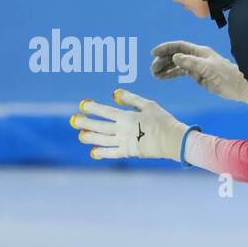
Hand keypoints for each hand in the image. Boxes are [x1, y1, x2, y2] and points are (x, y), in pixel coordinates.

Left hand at [71, 89, 188, 160]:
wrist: (173, 140)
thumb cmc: (163, 120)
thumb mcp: (149, 105)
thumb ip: (131, 99)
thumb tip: (114, 93)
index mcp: (127, 116)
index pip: (105, 111)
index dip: (92, 108)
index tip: (82, 105)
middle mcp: (122, 129)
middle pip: (100, 126)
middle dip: (85, 123)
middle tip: (73, 120)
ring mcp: (125, 142)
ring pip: (103, 140)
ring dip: (90, 137)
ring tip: (81, 136)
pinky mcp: (129, 152)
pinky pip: (113, 153)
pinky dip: (102, 153)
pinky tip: (93, 152)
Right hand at [151, 41, 247, 104]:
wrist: (239, 87)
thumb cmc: (226, 76)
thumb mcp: (208, 69)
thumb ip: (192, 63)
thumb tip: (175, 57)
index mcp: (199, 52)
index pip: (179, 46)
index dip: (166, 48)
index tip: (153, 53)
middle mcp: (196, 57)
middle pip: (175, 55)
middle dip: (163, 60)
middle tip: (152, 69)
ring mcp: (196, 66)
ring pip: (176, 64)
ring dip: (165, 68)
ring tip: (155, 75)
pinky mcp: (198, 75)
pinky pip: (181, 72)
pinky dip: (171, 74)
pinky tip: (163, 77)